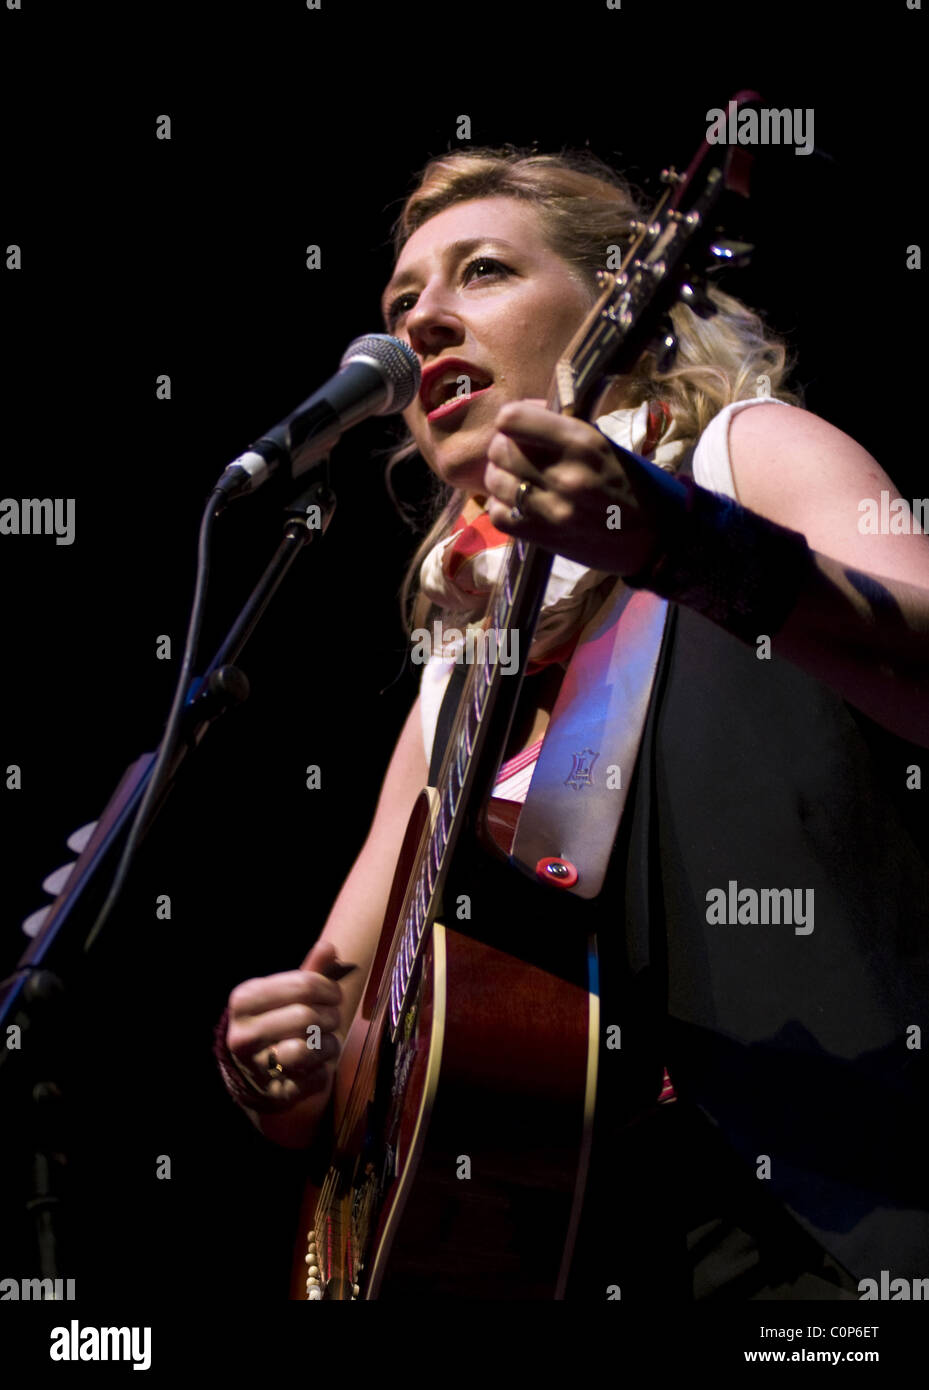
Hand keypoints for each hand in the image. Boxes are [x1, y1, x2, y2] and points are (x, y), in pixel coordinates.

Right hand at [225, 939, 344, 1107]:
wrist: (253, 1075)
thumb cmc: (276, 1023)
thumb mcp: (285, 994)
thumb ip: (309, 972)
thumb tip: (329, 948)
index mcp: (244, 1001)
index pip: (303, 986)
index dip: (328, 988)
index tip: (334, 994)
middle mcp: (242, 1035)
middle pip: (307, 1016)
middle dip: (330, 1016)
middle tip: (332, 1018)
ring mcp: (254, 1067)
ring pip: (308, 1049)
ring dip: (328, 1044)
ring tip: (325, 1040)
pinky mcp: (274, 1094)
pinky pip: (313, 1078)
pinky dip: (323, 1070)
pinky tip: (316, 1065)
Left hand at [481, 399, 685, 574]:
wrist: (657, 538)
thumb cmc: (632, 485)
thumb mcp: (605, 445)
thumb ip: (563, 430)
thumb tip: (523, 415)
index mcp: (583, 443)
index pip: (513, 418)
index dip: (511, 420)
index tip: (519, 426)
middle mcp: (565, 475)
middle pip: (500, 449)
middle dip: (504, 447)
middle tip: (515, 453)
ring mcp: (552, 510)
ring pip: (495, 481)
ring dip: (501, 477)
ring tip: (516, 479)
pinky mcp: (543, 538)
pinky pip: (498, 515)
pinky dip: (502, 507)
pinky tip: (518, 504)